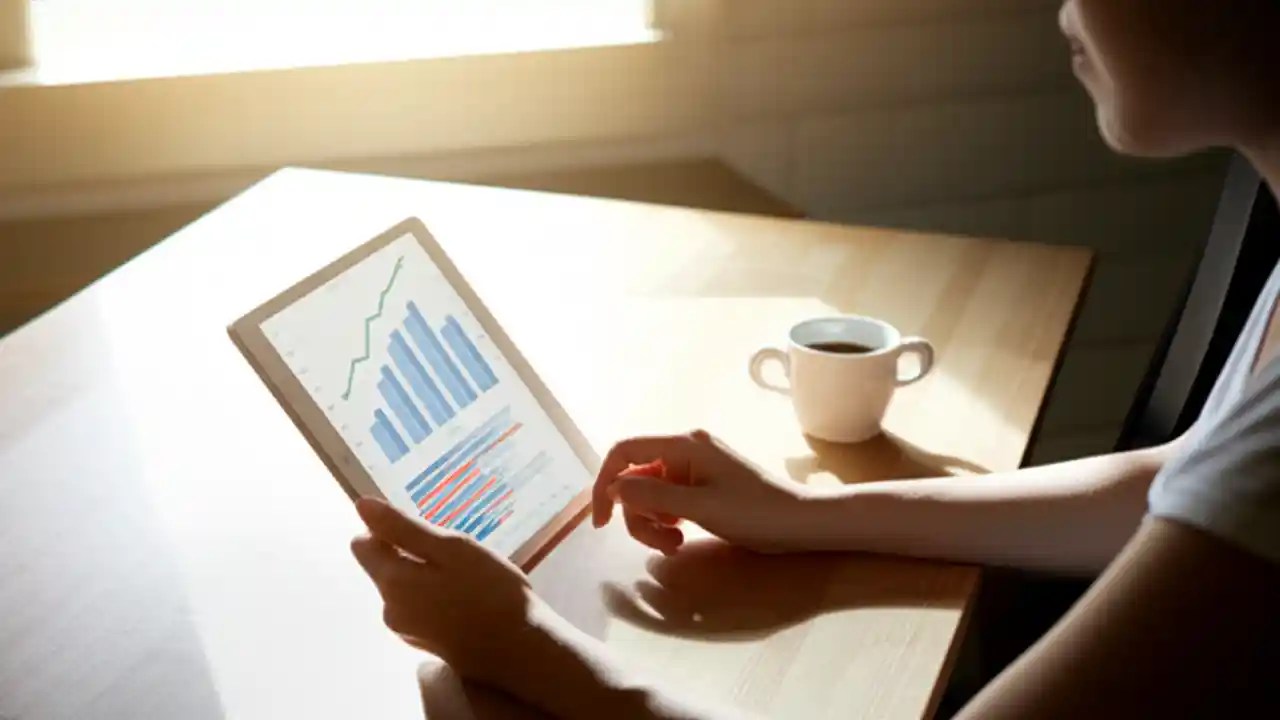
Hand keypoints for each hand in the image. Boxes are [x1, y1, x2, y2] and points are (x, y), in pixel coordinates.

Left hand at [350, 498, 557, 691]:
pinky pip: (420, 606)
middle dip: (414, 554)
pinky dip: (437, 596)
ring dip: (427, 575)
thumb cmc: (489, 591)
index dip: (389, 529)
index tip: (426, 529)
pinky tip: (466, 597)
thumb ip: (403, 528)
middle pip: (385, 566)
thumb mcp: (450, 548)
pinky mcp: (424, 643)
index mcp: (391, 581)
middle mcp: (389, 608)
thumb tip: (362, 505)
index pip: (363, 543)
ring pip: (405, 586)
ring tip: (466, 575)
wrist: (518, 649)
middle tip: (456, 554)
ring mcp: (406, 630)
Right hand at [592, 430, 812, 553]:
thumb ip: (652, 494)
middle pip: (635, 478)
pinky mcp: (701, 486)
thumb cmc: (754, 512)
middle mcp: (684, 450)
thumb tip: (613, 487)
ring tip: (675, 545)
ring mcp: (693, 468)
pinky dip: (666, 521)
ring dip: (653, 523)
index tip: (603, 522)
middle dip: (639, 514)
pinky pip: (667, 501)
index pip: (624, 452)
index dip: (605, 483)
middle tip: (661, 543)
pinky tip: (682, 538)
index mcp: (684, 444)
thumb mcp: (699, 506)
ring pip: (649, 494)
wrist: (799, 523)